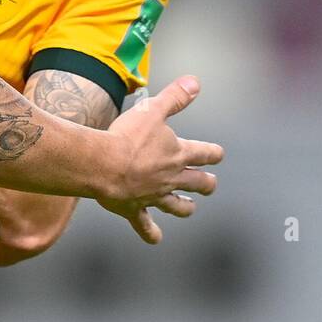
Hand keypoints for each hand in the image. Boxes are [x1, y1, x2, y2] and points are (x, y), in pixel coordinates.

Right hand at [99, 76, 222, 242]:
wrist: (103, 164)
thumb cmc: (127, 136)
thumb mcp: (152, 110)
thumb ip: (175, 97)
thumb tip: (195, 82)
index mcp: (178, 154)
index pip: (205, 153)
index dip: (213, 153)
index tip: (218, 154)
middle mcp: (171, 178)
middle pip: (198, 183)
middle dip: (206, 184)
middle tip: (209, 184)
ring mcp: (154, 195)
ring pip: (177, 206)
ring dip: (185, 207)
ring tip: (190, 208)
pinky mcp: (135, 208)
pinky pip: (145, 224)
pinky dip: (150, 232)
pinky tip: (156, 239)